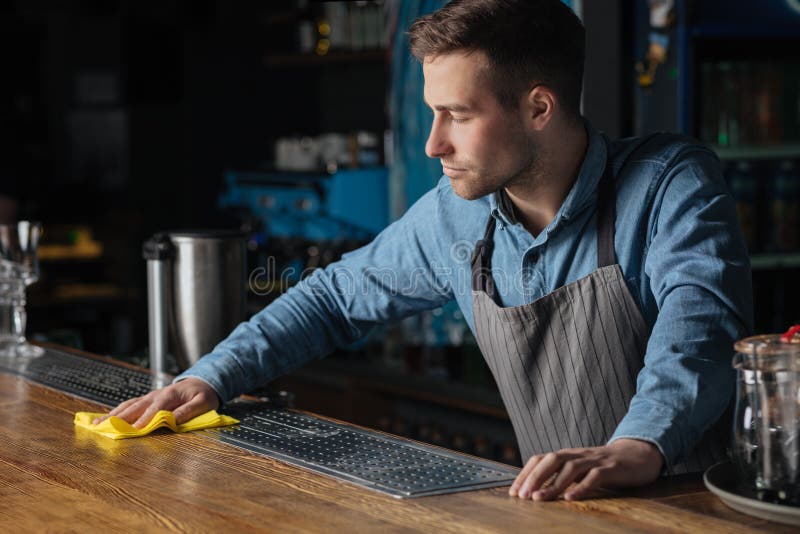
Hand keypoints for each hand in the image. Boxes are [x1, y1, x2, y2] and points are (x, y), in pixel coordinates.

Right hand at [92, 378, 219, 427]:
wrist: (203, 380)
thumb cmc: (204, 393)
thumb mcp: (203, 402)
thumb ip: (189, 411)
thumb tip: (172, 421)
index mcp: (170, 395)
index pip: (154, 410)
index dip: (143, 420)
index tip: (132, 431)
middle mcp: (156, 395)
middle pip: (134, 407)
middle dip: (118, 418)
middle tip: (102, 429)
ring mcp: (150, 397)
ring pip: (128, 406)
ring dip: (112, 415)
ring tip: (96, 425)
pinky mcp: (148, 400)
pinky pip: (130, 405)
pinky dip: (116, 412)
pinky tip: (105, 419)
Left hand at [508, 438, 662, 500]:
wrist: (636, 455)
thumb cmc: (603, 466)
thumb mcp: (579, 469)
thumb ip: (561, 476)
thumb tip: (535, 490)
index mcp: (567, 455)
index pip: (540, 459)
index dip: (525, 474)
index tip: (513, 491)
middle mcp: (577, 455)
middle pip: (551, 460)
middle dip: (534, 478)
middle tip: (521, 496)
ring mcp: (594, 460)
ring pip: (570, 468)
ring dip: (552, 484)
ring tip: (539, 499)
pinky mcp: (610, 468)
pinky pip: (594, 476)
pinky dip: (581, 487)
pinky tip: (571, 498)